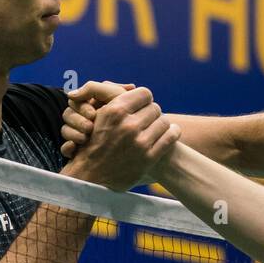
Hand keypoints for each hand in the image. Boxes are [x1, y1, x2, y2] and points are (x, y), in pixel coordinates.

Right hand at [59, 85, 179, 190]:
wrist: (90, 176)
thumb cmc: (93, 143)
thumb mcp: (97, 116)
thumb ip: (111, 97)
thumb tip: (132, 86)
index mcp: (114, 111)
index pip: (144, 93)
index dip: (143, 99)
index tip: (141, 106)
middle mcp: (128, 125)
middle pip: (155, 108)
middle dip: (151, 113)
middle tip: (146, 120)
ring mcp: (139, 143)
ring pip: (164, 121)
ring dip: (160, 124)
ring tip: (154, 129)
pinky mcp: (148, 158)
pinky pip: (171, 137)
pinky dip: (172, 133)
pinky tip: (169, 133)